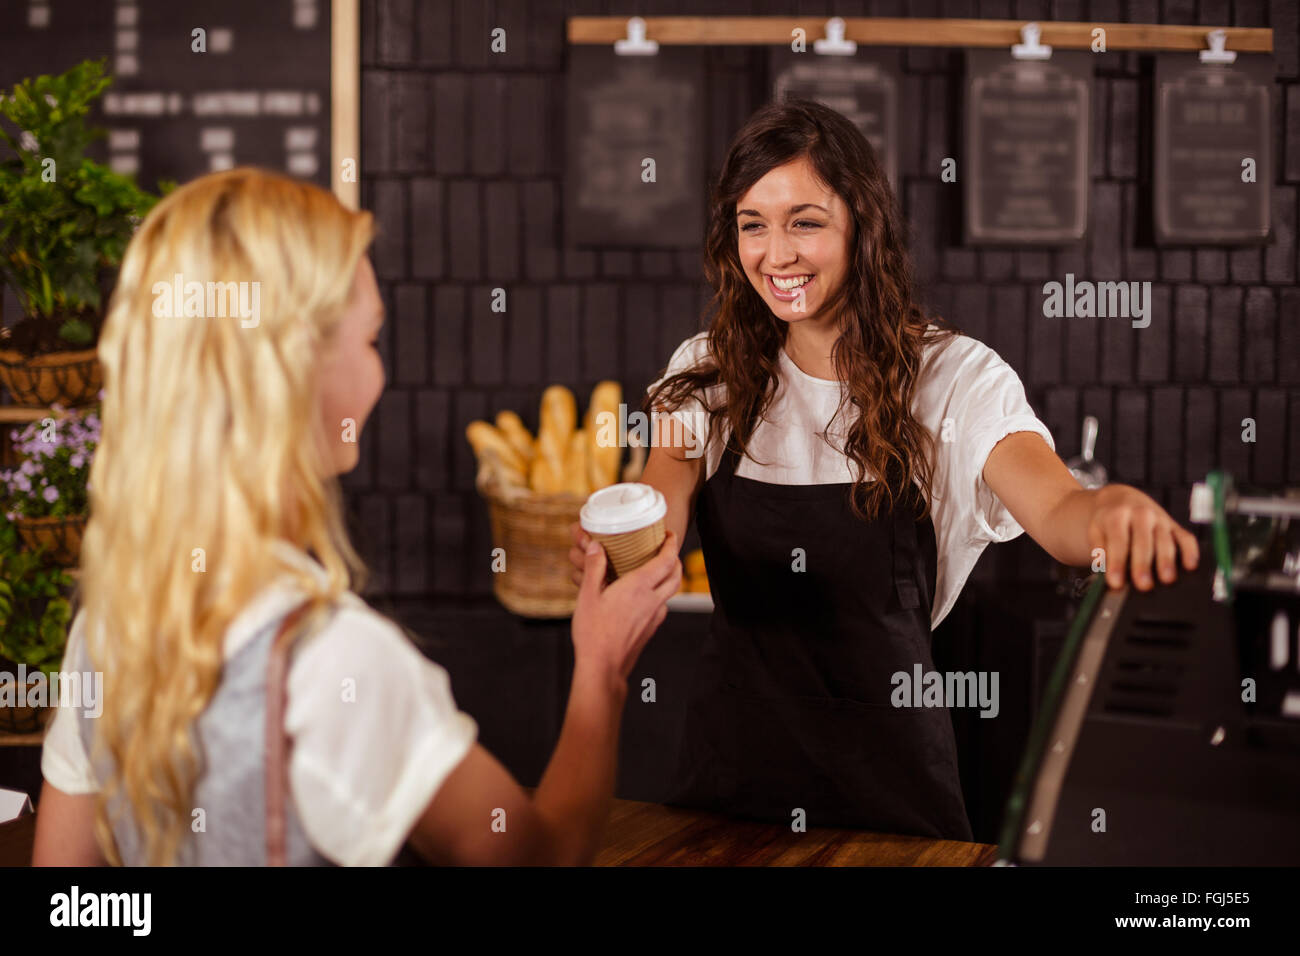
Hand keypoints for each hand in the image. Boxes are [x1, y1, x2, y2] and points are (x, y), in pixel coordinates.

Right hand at [571, 529, 681, 683]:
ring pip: (670, 592)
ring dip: (668, 579)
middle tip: (667, 549)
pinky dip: (658, 596)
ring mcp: (654, 617)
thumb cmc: (593, 633)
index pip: (666, 560)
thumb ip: (594, 568)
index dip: (671, 544)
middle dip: (676, 559)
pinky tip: (642, 598)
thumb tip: (595, 546)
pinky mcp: (650, 629)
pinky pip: (661, 607)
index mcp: (638, 587)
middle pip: (676, 575)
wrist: (603, 668)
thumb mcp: (587, 596)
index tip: (669, 534)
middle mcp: (652, 600)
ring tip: (654, 572)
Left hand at [1087, 484, 1199, 590]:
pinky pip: (1185, 538)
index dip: (1116, 562)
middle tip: (1143, 585)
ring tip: (1167, 579)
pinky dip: (1190, 551)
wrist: (1121, 499)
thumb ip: (1099, 549)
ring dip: (1167, 560)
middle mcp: (1141, 514)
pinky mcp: (1174, 526)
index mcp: (1117, 515)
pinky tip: (1190, 566)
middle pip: (1143, 540)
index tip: (1116, 582)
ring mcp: (1160, 519)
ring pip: (1165, 540)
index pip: (1117, 540)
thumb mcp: (1095, 531)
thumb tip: (1102, 568)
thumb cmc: (1107, 522)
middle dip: (1143, 564)